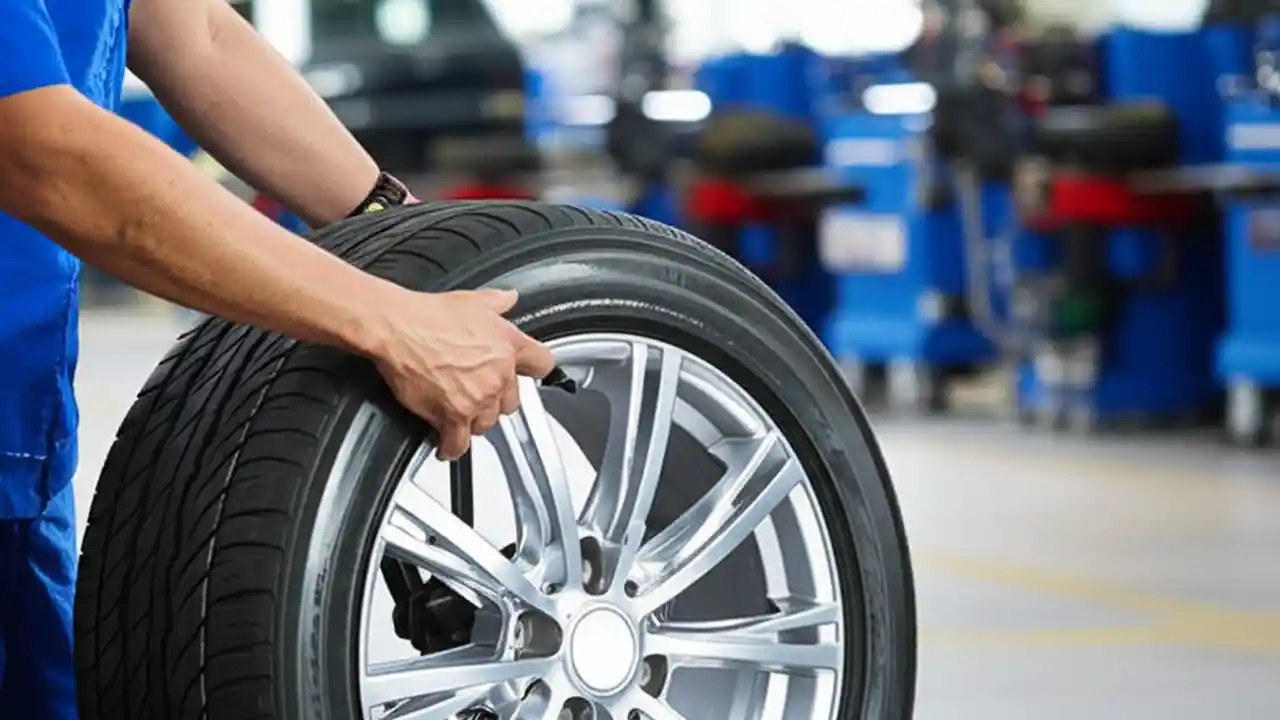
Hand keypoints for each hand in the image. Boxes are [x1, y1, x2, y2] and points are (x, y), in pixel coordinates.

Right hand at [369, 288, 554, 459]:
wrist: (400, 328)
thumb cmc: (430, 315)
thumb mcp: (474, 301)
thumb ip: (498, 303)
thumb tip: (509, 298)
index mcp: (509, 345)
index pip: (543, 365)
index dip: (532, 372)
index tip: (526, 376)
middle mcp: (499, 374)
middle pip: (512, 402)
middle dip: (496, 400)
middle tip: (478, 393)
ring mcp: (479, 397)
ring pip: (487, 423)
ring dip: (474, 420)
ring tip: (459, 413)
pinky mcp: (455, 415)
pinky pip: (459, 442)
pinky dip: (452, 447)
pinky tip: (447, 445)